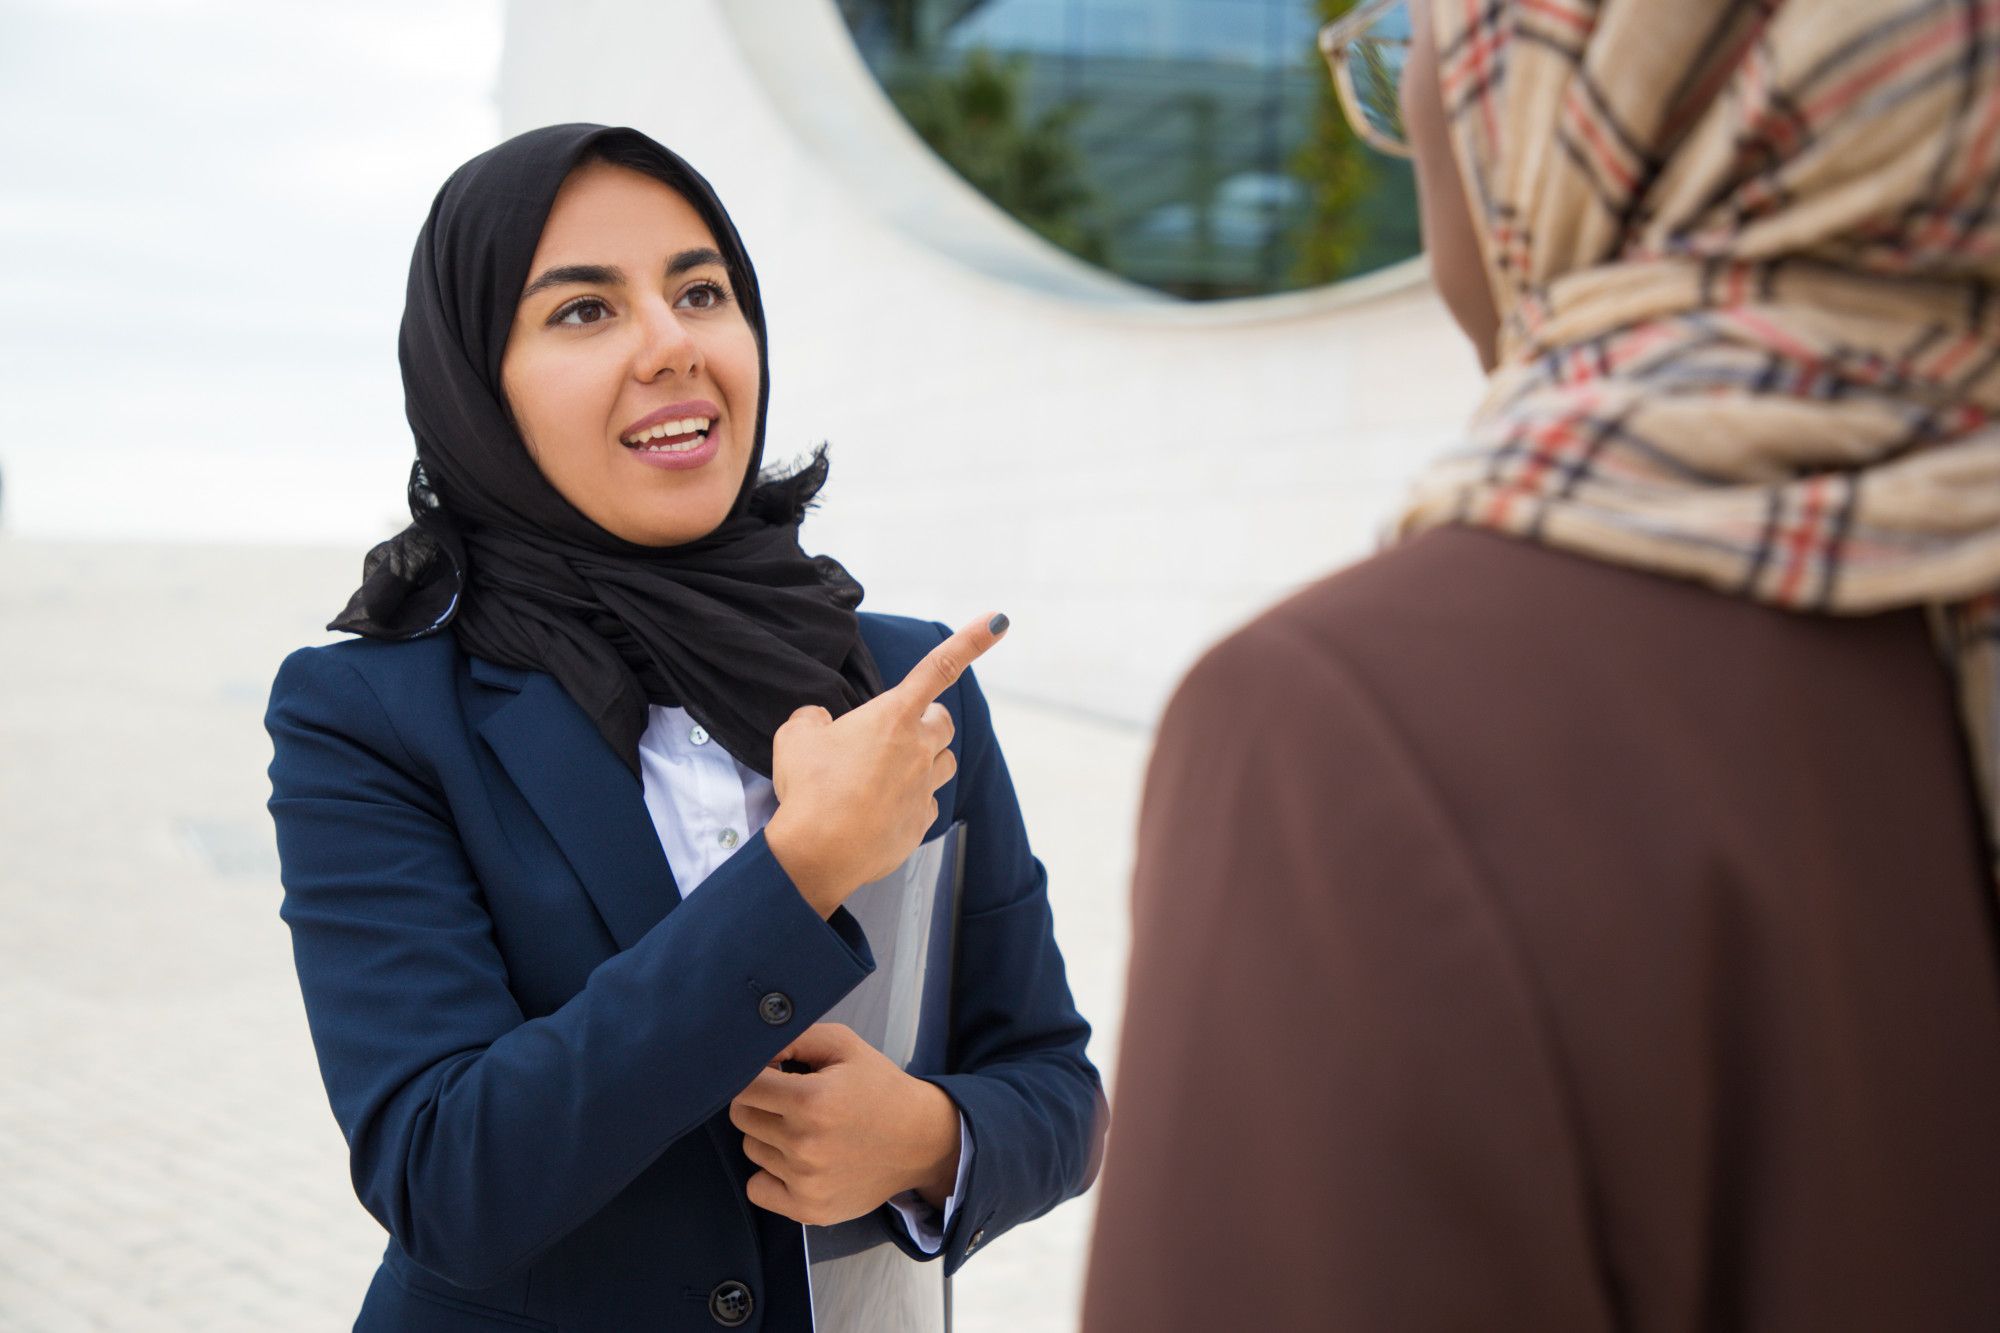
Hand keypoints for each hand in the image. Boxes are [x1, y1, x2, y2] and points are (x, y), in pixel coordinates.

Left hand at [729, 1023, 961, 1226]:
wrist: (920, 1141)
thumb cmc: (878, 1087)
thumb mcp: (844, 1045)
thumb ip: (793, 1037)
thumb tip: (751, 1051)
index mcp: (812, 1100)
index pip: (744, 1085)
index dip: (756, 1075)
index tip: (776, 1075)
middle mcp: (805, 1144)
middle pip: (742, 1117)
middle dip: (761, 1103)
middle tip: (792, 1102)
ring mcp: (806, 1181)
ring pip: (751, 1149)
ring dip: (769, 1137)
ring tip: (807, 1131)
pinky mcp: (809, 1209)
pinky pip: (756, 1189)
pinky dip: (769, 1176)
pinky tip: (798, 1163)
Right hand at [764, 614, 1006, 916]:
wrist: (818, 854)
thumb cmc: (809, 790)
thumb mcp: (795, 737)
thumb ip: (814, 719)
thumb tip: (821, 723)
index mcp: (892, 717)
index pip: (938, 668)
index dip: (972, 641)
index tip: (998, 621)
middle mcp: (918, 748)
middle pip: (943, 722)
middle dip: (926, 722)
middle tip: (893, 734)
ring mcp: (924, 788)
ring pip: (943, 763)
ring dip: (924, 761)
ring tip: (884, 775)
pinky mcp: (922, 823)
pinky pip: (927, 804)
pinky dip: (909, 803)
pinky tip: (878, 811)